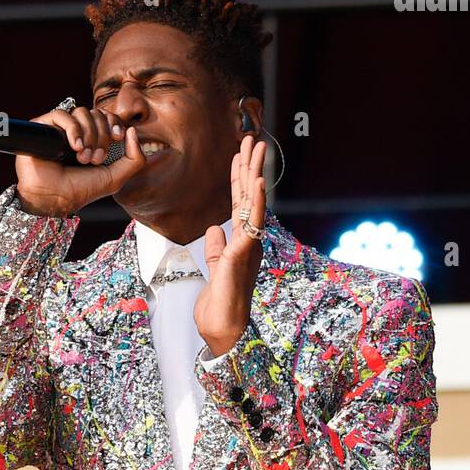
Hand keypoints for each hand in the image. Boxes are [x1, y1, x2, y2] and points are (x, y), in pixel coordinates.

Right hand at [15, 105, 146, 216]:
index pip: (108, 117)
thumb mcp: (116, 178)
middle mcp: (78, 131)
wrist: (54, 197)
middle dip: (101, 137)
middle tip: (96, 159)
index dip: (115, 122)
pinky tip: (75, 147)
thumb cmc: (82, 190)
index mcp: (94, 139)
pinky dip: (73, 130)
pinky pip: (62, 114)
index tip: (117, 137)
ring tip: (83, 158)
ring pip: (82, 112)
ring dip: (88, 136)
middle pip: (97, 114)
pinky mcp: (45, 126)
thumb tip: (132, 131)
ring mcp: (61, 128)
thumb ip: (134, 159)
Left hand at [193, 135, 266, 355]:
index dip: (239, 178)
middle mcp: (249, 242)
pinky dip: (254, 204)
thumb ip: (216, 248)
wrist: (222, 330)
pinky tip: (255, 185)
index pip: (240, 204)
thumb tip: (215, 228)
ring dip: (254, 175)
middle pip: (249, 198)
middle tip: (252, 138)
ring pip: (253, 205)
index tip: (239, 154)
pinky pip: (249, 226)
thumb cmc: (219, 304)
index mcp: (241, 242)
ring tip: (255, 150)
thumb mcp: (214, 270)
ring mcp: (247, 248)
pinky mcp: (240, 257)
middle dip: (250, 166)